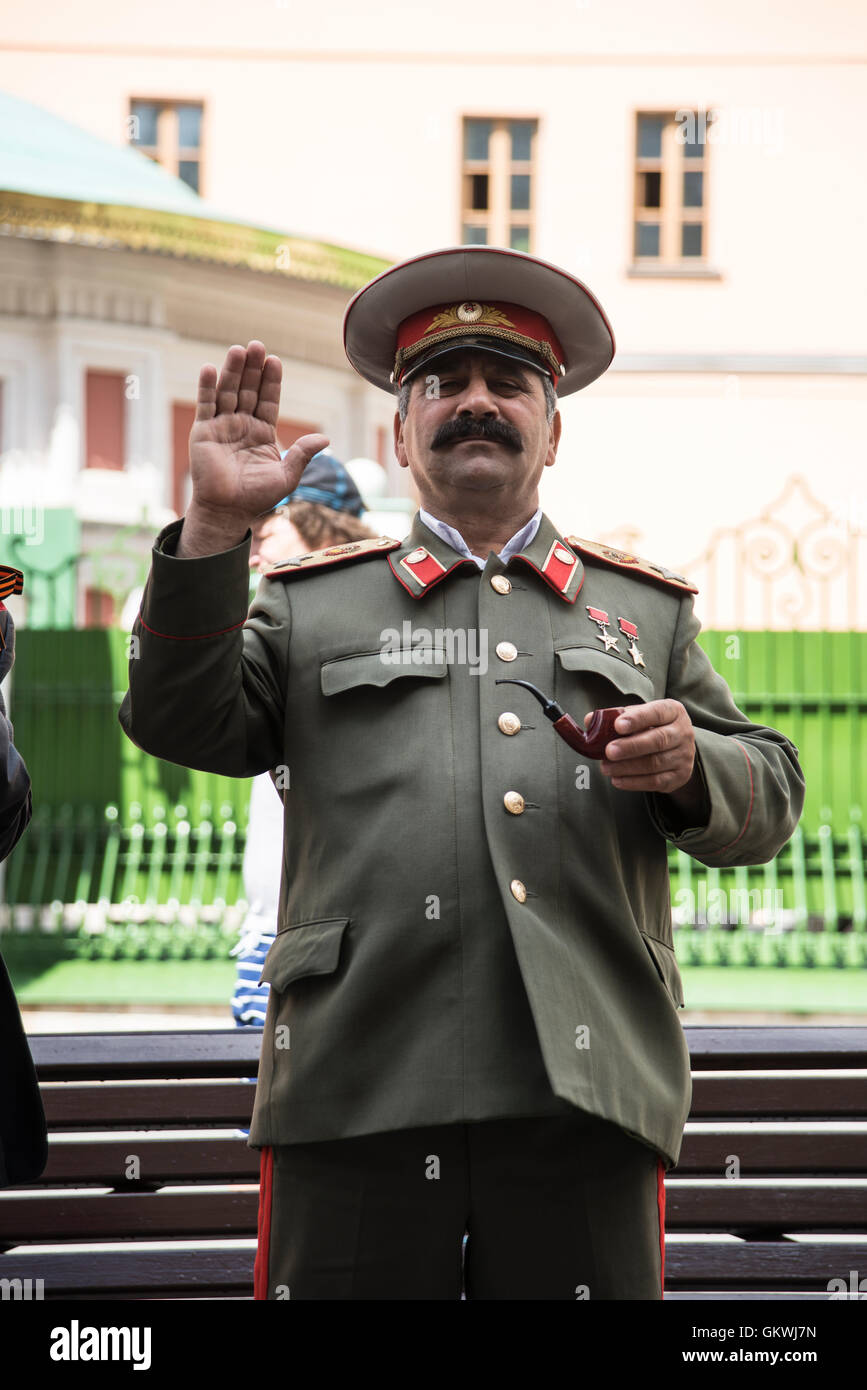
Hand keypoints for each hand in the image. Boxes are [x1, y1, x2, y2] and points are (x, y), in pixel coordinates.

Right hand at [188, 340, 328, 525]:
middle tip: (257, 345)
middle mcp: (242, 424)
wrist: (228, 511)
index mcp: (262, 432)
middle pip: (248, 390)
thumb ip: (302, 454)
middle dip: (253, 369)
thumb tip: (325, 439)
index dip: (271, 381)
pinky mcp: (203, 431)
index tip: (275, 361)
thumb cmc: (257, 497)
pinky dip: (207, 387)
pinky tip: (210, 368)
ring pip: (228, 392)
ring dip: (232, 371)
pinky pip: (205, 405)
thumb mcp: (287, 476)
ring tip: (238, 350)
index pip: (268, 400)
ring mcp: (221, 426)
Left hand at [590, 699, 697, 795]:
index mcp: (673, 711)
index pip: (657, 712)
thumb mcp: (638, 716)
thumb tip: (589, 720)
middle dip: (631, 747)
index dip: (637, 719)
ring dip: (627, 767)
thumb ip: (616, 716)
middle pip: (658, 740)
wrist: (677, 748)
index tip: (618, 725)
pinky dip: (634, 782)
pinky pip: (656, 782)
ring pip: (655, 763)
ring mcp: (684, 756)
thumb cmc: (652, 727)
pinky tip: (617, 779)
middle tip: (608, 751)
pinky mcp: (680, 776)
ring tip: (606, 767)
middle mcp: (683, 732)